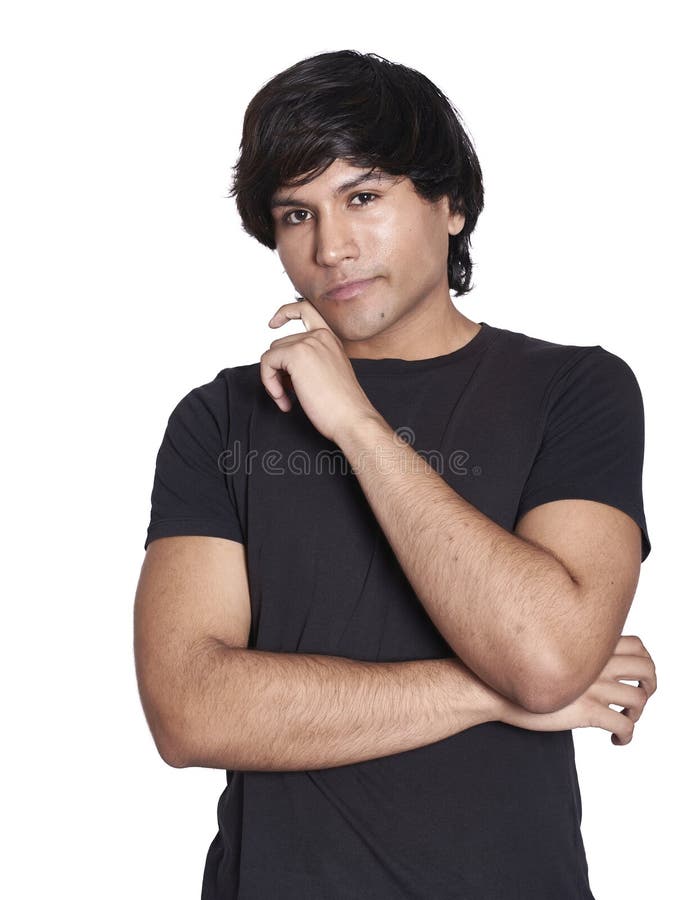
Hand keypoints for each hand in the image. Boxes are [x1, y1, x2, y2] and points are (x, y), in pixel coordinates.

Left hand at [264, 299, 378, 443]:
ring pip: (271, 355)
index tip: (273, 324)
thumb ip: (310, 362)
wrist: (352, 418)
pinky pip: (267, 362)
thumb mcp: (328, 374)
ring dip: (273, 380)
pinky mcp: (296, 354)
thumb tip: (282, 366)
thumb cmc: (342, 406)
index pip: (305, 310)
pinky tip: (284, 400)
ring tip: (287, 399)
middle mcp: (320, 336)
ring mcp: (308, 343)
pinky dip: (269, 383)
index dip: (285, 312)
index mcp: (330, 339)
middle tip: (288, 394)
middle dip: (278, 370)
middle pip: (280, 345)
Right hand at [492, 635, 656, 744]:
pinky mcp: (588, 712)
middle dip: (650, 684)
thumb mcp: (546, 649)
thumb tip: (579, 658)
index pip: (636, 645)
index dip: (643, 660)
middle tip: (640, 696)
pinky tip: (616, 741)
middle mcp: (596, 663)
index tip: (634, 674)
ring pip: (639, 698)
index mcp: (589, 645)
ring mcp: (593, 687)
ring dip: (639, 712)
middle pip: (646, 668)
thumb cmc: (513, 671)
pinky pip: (624, 725)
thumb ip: (570, 651)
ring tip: (626, 719)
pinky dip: (628, 736)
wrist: (493, 688)